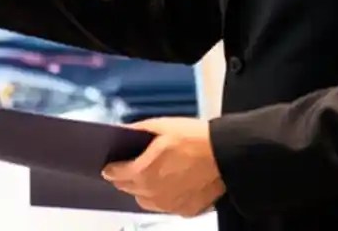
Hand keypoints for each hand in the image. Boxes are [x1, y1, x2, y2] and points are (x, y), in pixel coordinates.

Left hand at [101, 117, 224, 216]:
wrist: (226, 154)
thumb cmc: (196, 139)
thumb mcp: (160, 126)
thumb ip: (137, 131)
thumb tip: (123, 133)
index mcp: (142, 172)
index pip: (115, 175)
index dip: (111, 167)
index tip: (111, 164)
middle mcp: (153, 193)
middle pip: (128, 189)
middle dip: (126, 177)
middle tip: (130, 166)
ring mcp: (170, 204)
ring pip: (145, 201)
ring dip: (143, 189)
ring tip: (151, 174)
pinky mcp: (186, 210)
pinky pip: (166, 206)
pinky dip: (164, 196)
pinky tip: (171, 183)